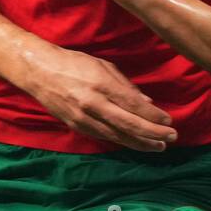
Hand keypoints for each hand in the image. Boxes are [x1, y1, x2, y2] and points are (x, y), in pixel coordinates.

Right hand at [21, 43, 176, 150]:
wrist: (39, 72)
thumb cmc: (73, 63)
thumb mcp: (103, 65)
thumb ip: (125, 85)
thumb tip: (147, 103)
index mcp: (101, 85)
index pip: (134, 106)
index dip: (154, 116)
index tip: (169, 121)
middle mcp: (93, 104)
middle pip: (129, 125)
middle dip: (153, 133)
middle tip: (171, 138)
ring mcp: (83, 118)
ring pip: (117, 136)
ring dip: (140, 143)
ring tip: (158, 147)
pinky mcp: (76, 127)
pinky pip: (104, 137)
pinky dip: (122, 141)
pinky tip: (135, 143)